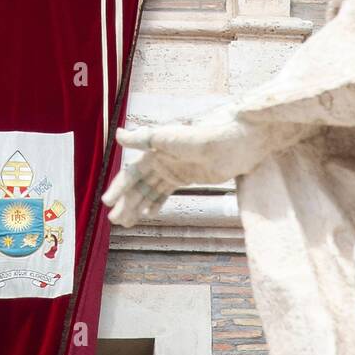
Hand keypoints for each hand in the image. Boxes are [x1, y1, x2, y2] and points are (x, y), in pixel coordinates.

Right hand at [103, 110, 273, 226]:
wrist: (246, 137)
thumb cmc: (214, 132)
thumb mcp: (179, 136)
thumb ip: (147, 138)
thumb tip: (117, 135)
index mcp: (158, 146)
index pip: (133, 170)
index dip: (120, 186)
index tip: (107, 203)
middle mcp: (164, 155)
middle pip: (140, 183)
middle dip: (126, 201)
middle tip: (114, 220)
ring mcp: (177, 166)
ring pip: (152, 189)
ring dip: (138, 204)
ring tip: (126, 222)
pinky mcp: (190, 175)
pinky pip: (167, 190)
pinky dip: (156, 202)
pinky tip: (148, 214)